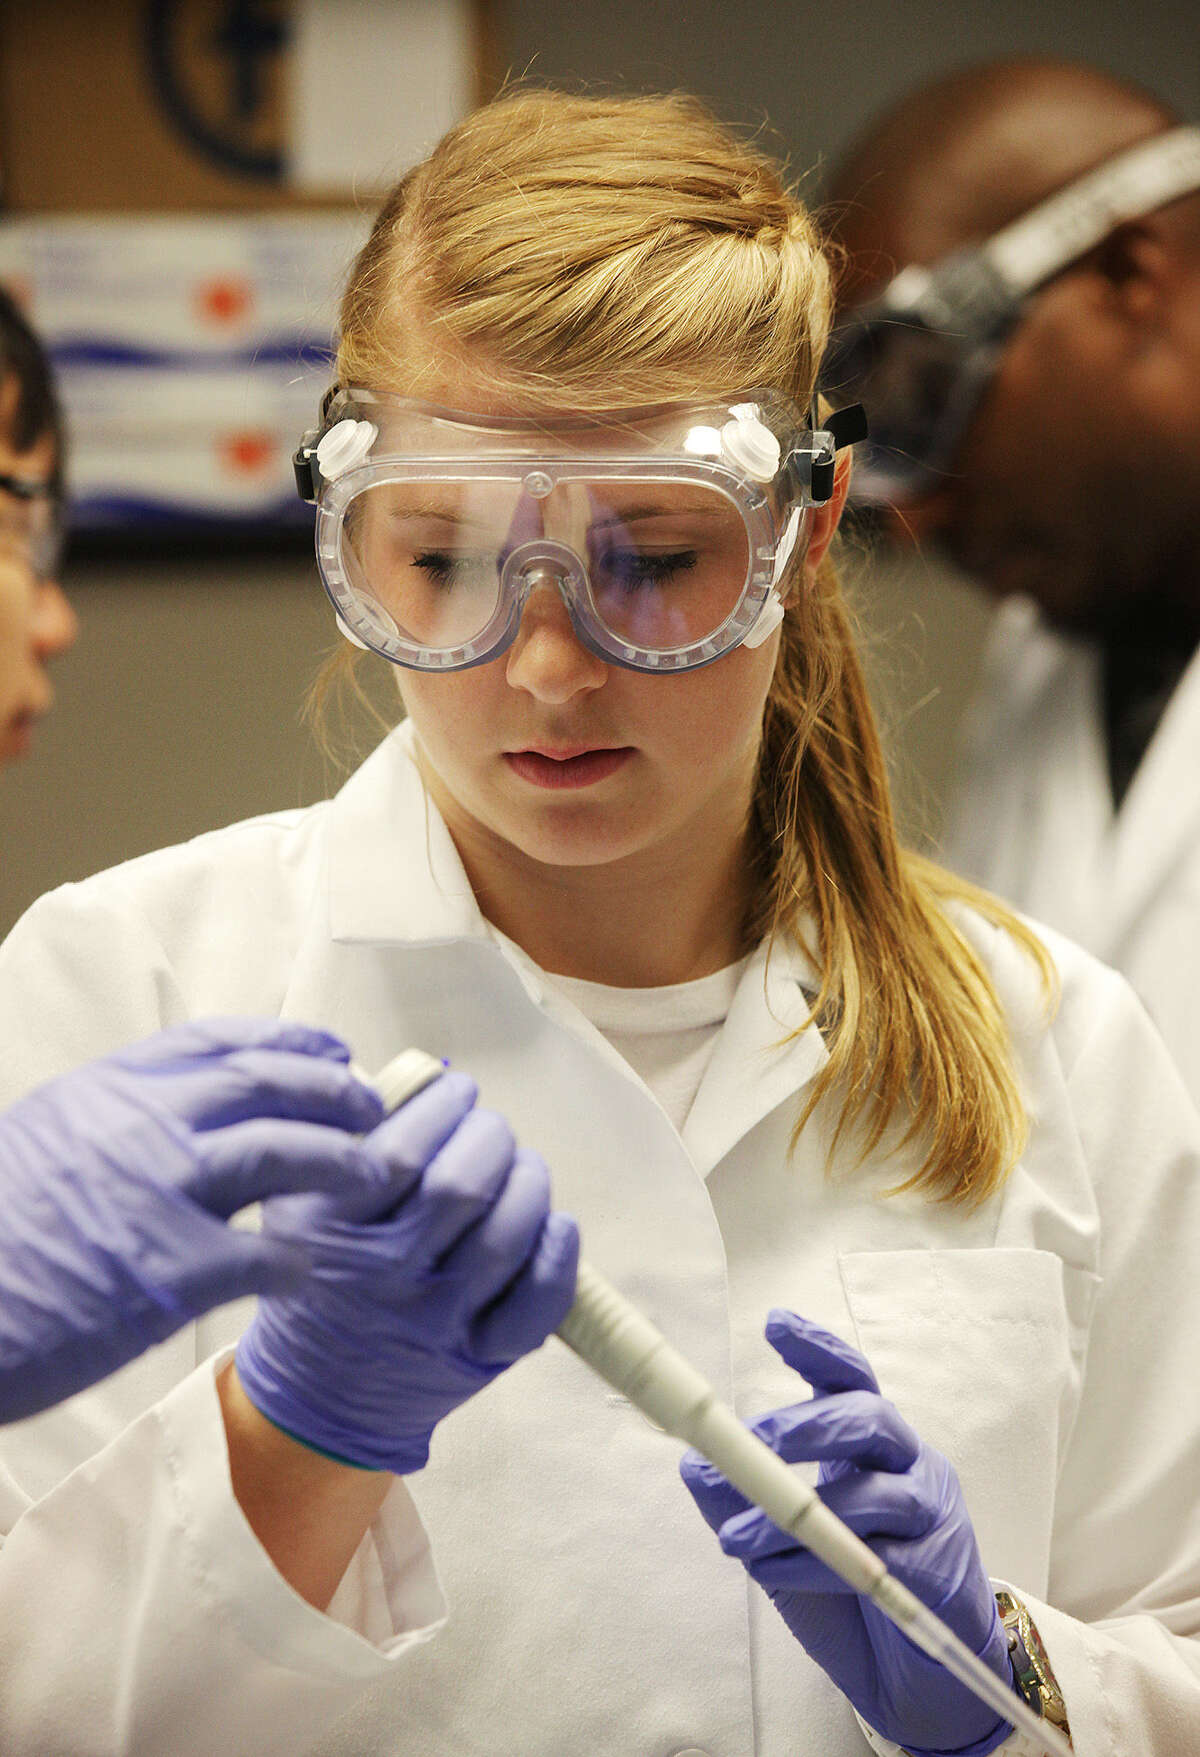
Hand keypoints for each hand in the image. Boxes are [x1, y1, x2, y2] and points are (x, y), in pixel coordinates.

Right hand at [0, 1019, 386, 1421]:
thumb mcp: (44, 1139)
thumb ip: (115, 1117)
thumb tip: (181, 1109)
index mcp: (108, 1088)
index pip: (219, 1042)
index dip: (288, 1042)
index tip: (331, 1052)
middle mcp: (141, 1124)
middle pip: (267, 1083)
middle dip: (334, 1089)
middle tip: (374, 1107)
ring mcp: (160, 1192)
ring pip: (284, 1151)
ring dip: (342, 1160)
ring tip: (373, 1175)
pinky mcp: (169, 1271)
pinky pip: (264, 1255)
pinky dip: (296, 1260)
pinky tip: (308, 1271)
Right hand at [233, 1071, 579, 1472]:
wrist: (313, 1397)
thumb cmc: (315, 1278)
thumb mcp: (293, 1208)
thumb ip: (336, 1143)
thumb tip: (414, 1076)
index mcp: (329, 1231)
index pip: (401, 1150)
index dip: (444, 1105)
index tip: (456, 1092)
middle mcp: (382, 1277)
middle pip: (463, 1186)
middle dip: (490, 1137)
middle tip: (489, 1128)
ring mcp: (434, 1321)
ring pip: (507, 1234)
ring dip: (529, 1180)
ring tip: (520, 1165)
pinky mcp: (477, 1356)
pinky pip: (536, 1303)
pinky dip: (558, 1253)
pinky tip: (554, 1223)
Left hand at [680, 1310, 1015, 1756]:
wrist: (910, 1679)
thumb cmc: (849, 1597)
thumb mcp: (783, 1544)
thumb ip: (744, 1503)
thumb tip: (692, 1466)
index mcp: (870, 1444)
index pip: (850, 1380)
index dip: (817, 1349)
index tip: (774, 1324)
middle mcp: (907, 1464)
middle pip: (870, 1417)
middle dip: (807, 1425)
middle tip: (751, 1444)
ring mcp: (930, 1513)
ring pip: (871, 1493)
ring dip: (792, 1516)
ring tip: (733, 1540)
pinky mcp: (939, 1570)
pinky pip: (875, 1558)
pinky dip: (813, 1566)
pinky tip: (772, 1574)